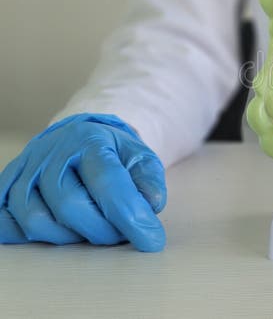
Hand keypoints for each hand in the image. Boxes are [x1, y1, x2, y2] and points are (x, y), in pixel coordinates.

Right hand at [0, 114, 166, 251]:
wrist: (77, 138)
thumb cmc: (112, 153)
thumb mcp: (140, 157)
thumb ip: (149, 180)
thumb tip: (151, 204)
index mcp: (90, 140)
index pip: (108, 182)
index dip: (131, 216)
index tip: (152, 240)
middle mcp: (52, 153)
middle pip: (70, 206)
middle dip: (101, 231)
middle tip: (119, 234)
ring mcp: (25, 171)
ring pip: (37, 222)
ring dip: (70, 237)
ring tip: (91, 228)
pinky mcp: (5, 188)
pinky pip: (8, 226)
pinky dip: (34, 237)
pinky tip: (59, 230)